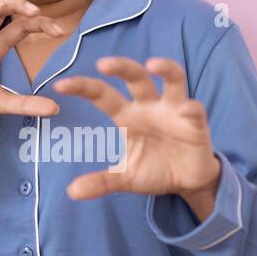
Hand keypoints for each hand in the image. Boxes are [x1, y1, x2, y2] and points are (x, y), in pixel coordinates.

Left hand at [52, 56, 221, 211]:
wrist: (186, 182)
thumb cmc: (154, 169)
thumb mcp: (125, 178)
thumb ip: (101, 182)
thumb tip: (71, 192)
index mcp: (129, 116)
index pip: (103, 96)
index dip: (83, 88)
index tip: (60, 86)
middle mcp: (150, 107)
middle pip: (136, 77)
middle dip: (121, 67)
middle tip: (103, 63)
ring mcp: (174, 112)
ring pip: (172, 80)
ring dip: (166, 69)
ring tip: (153, 64)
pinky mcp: (196, 124)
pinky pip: (195, 111)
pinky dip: (191, 108)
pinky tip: (186, 109)